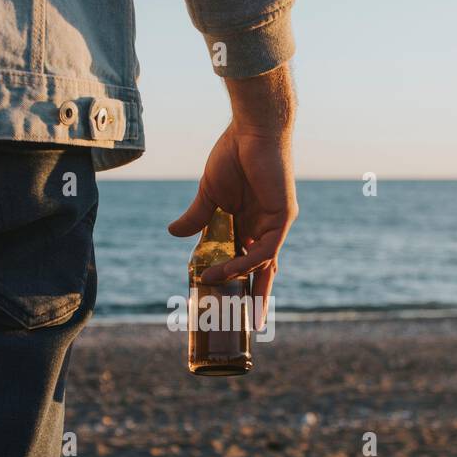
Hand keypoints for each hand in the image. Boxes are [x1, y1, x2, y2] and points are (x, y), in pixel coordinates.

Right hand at [168, 64, 297, 326]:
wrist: (251, 129)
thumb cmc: (233, 155)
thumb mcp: (209, 193)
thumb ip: (196, 217)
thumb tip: (173, 233)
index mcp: (249, 222)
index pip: (242, 258)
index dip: (233, 280)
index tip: (217, 298)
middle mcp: (265, 227)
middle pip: (259, 269)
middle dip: (253, 297)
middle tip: (246, 326)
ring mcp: (276, 224)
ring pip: (262, 263)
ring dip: (241, 280)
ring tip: (217, 291)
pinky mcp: (283, 218)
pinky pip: (264, 248)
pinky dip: (246, 261)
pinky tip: (226, 269)